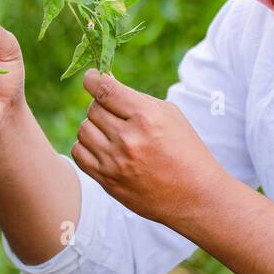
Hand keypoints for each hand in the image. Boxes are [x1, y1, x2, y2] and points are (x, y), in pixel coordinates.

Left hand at [71, 68, 228, 226]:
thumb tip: (103, 81)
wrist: (194, 195)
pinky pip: (79, 153)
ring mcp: (115, 162)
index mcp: (146, 118)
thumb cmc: (184, 149)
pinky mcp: (107, 180)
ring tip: (112, 132)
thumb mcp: (169, 115)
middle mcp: (128, 139)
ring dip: (94, 127)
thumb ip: (135, 98)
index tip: (92, 78)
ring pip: (83, 130)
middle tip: (116, 113)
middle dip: (102, 106)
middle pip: (93, 109)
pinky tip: (102, 147)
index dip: (92, 79)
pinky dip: (86, 146)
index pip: (105, 90)